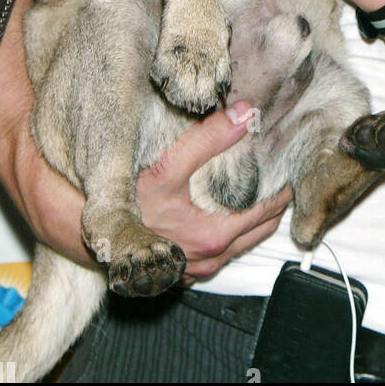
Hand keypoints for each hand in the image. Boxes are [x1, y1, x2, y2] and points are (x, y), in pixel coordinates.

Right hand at [136, 102, 290, 281]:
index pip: (268, 211)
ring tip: (262, 191)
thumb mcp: (168, 165)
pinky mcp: (185, 272)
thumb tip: (244, 114)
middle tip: (281, 176)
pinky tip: (229, 212)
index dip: (283, 188)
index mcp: (214, 235)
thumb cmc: (128, 203)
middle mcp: (211, 259)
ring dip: (258, 221)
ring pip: (244, 245)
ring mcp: (198, 270)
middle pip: (262, 231)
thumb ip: (209, 138)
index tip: (289, 167)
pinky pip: (224, 255)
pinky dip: (237, 234)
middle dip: (276, 205)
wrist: (95, 236)